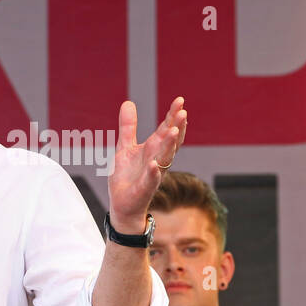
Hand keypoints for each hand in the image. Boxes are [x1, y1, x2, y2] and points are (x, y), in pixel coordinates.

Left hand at [106, 96, 186, 230]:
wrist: (122, 204)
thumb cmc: (127, 176)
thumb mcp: (125, 146)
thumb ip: (129, 126)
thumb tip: (128, 102)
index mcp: (154, 148)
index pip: (166, 129)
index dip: (173, 115)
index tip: (180, 100)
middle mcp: (158, 159)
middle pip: (171, 141)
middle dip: (177, 127)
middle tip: (183, 112)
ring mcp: (153, 174)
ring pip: (165, 158)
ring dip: (170, 145)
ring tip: (173, 131)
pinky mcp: (145, 189)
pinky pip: (151, 180)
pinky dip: (153, 172)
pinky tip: (154, 165)